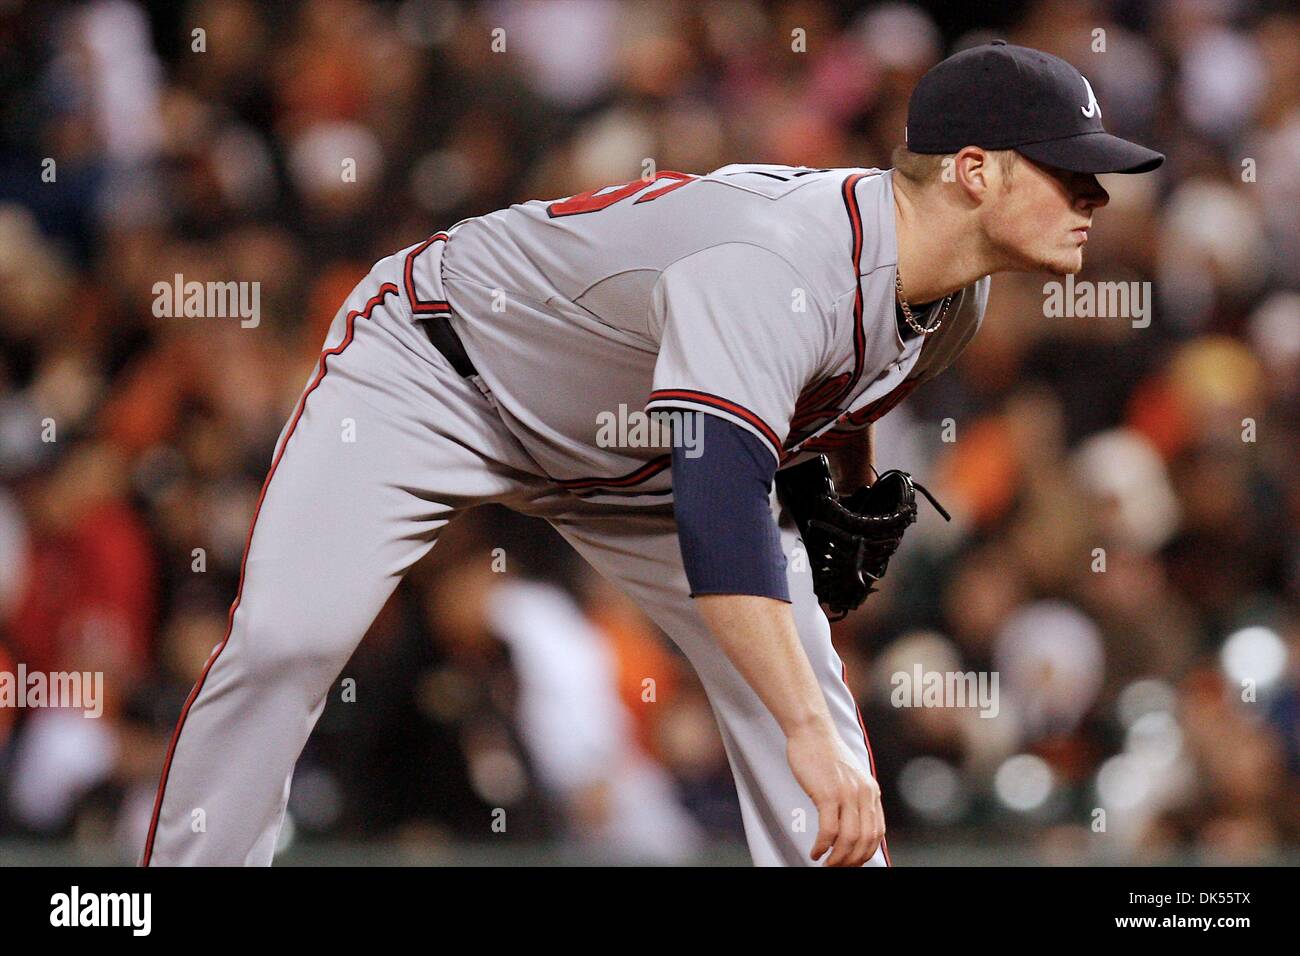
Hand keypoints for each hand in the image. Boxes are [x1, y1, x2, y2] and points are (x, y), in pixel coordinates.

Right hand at [787, 719, 885, 866]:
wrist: (811, 731)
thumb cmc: (824, 754)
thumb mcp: (849, 777)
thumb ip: (855, 798)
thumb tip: (853, 826)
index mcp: (871, 791)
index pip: (876, 833)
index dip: (865, 853)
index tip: (852, 862)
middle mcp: (864, 793)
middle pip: (864, 840)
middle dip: (851, 861)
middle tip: (837, 868)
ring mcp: (847, 793)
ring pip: (848, 839)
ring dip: (837, 859)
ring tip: (825, 864)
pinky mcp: (828, 793)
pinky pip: (829, 830)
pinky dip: (823, 846)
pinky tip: (815, 851)